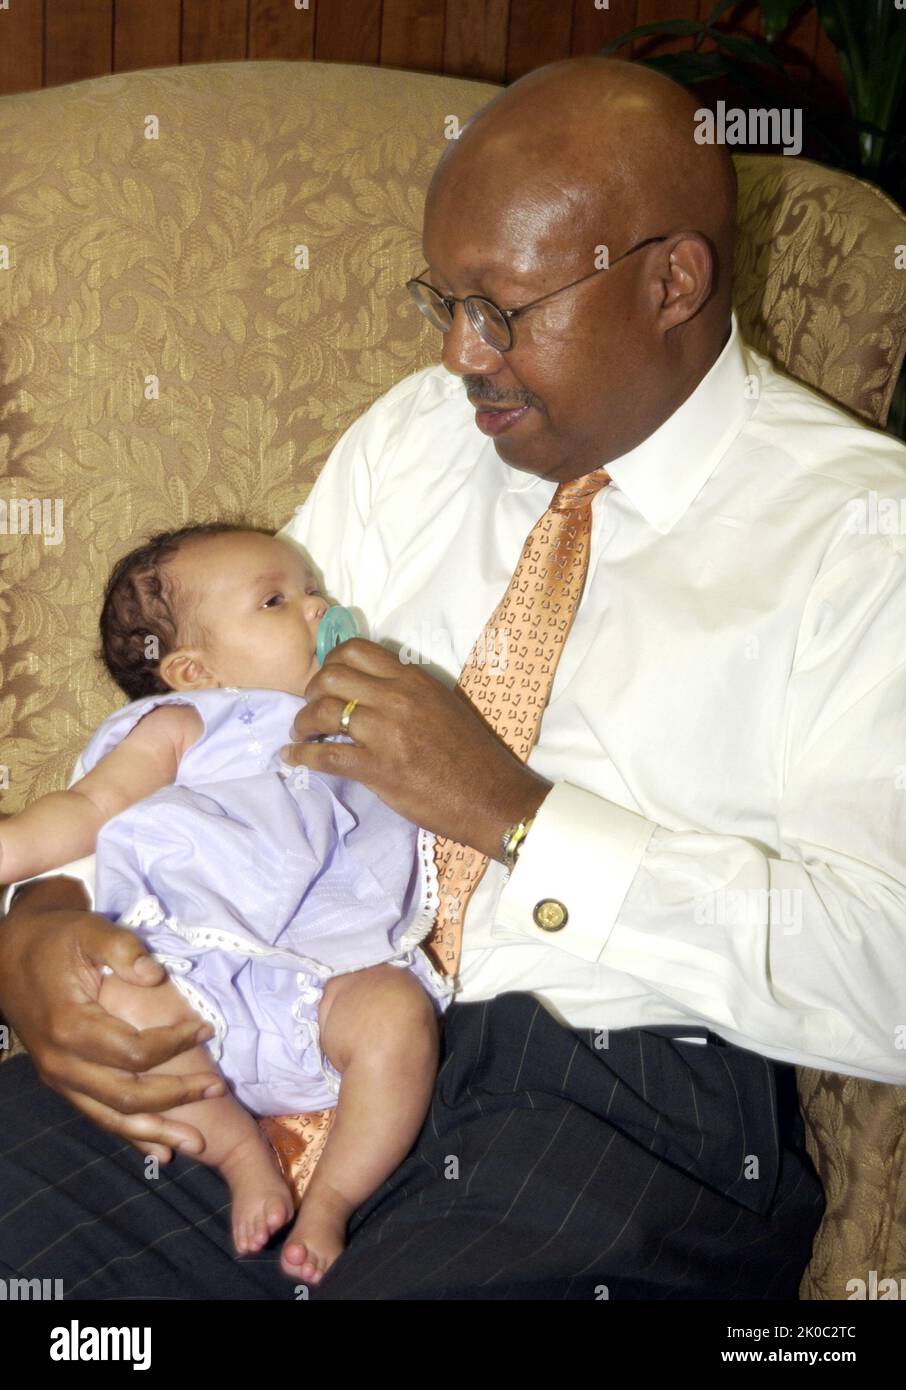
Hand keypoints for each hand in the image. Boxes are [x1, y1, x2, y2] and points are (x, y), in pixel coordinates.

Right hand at [0, 877, 225, 1162]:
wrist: (10, 957)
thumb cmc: (56, 941)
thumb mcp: (89, 931)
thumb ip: (123, 949)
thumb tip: (155, 975)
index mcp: (71, 1026)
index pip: (134, 1051)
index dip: (175, 1044)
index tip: (206, 1029)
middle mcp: (62, 1062)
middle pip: (127, 1095)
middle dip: (177, 1096)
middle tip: (218, 1086)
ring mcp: (60, 1078)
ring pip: (112, 1117)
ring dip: (157, 1132)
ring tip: (197, 1144)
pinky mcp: (62, 1083)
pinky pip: (98, 1117)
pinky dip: (130, 1136)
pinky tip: (160, 1151)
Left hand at [280, 638, 551, 857]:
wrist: (491, 796)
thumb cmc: (471, 753)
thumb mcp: (441, 704)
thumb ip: (407, 692)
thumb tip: (371, 691)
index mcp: (413, 679)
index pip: (356, 649)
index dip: (330, 662)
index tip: (326, 681)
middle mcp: (396, 697)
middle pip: (330, 676)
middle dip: (311, 692)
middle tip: (310, 709)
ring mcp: (385, 731)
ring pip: (322, 711)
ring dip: (301, 722)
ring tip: (300, 734)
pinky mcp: (377, 767)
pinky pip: (325, 755)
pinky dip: (301, 755)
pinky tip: (291, 758)